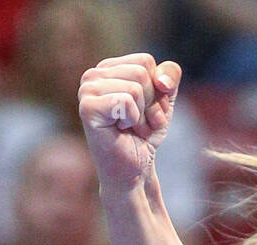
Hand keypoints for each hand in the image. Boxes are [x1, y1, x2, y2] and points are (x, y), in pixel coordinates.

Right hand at [77, 54, 181, 193]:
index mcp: (108, 68)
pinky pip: (126, 100)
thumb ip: (170, 76)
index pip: (146, 61)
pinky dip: (133, 120)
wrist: (134, 171)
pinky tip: (122, 131)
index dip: (157, 91)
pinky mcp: (88, 107)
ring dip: (143, 116)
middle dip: (151, 104)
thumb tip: (161, 79)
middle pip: (142, 73)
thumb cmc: (145, 137)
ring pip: (136, 87)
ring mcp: (87, 90)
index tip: (147, 112)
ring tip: (132, 129)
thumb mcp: (164, 101)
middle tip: (141, 125)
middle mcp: (93, 75)